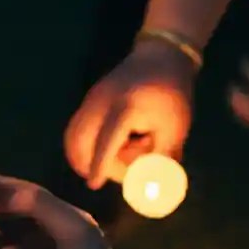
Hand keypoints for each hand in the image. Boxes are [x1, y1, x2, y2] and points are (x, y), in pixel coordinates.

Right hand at [65, 39, 195, 188]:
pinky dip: (83, 146)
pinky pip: (75, 130)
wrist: (161, 58)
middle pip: (78, 140)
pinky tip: (103, 149)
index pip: (107, 140)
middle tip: (103, 175)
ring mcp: (90, 100)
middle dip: (86, 164)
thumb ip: (161, 159)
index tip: (94, 184)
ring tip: (107, 161)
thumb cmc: (173, 95)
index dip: (100, 164)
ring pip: (72, 137)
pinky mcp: (86, 102)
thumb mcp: (176, 129)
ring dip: (83, 156)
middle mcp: (101, 103)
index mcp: (126, 108)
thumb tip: (152, 190)